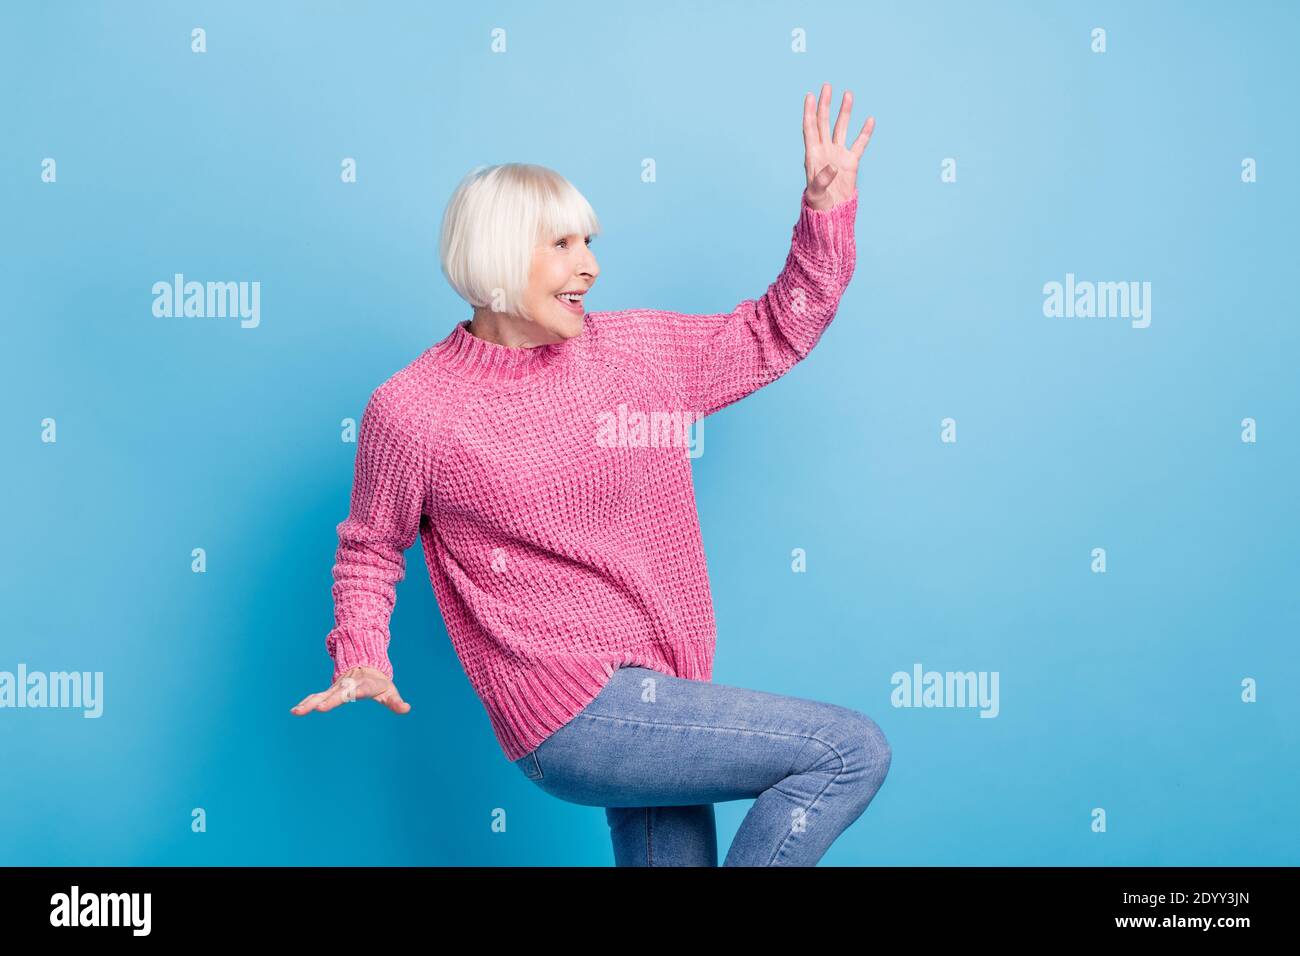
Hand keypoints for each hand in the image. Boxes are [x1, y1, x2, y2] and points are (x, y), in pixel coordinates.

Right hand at [290, 665, 411, 714]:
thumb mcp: (389, 691)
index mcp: (361, 685)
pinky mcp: (330, 691)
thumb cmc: (379, 682)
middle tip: (314, 709)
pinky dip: (307, 702)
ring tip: (296, 712)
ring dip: (309, 703)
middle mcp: (346, 685)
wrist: (366, 665)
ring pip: (321, 695)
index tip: (334, 703)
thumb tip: (406, 709)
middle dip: (324, 701)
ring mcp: (336, 688)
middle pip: (334, 694)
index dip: (344, 696)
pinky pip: (317, 697)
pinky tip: (295, 711)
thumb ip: (396, 701)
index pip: (353, 692)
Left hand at [802, 83, 874, 211]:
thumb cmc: (819, 204)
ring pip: (841, 128)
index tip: (810, 96)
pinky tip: (870, 120)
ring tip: (848, 94)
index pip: (810, 128)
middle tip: (827, 86)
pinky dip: (865, 133)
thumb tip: (832, 168)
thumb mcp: (816, 194)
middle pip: (824, 122)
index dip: (809, 112)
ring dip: (844, 112)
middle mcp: (824, 150)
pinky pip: (859, 144)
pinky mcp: (851, 162)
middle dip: (825, 104)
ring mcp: (838, 154)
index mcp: (812, 155)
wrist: (831, 212)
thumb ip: (821, 181)